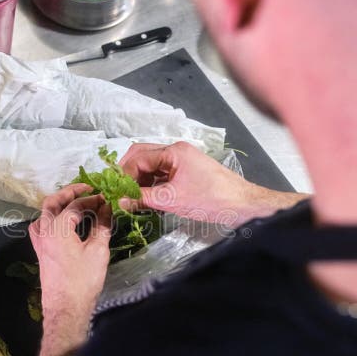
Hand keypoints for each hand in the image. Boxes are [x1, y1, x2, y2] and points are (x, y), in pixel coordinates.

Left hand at [29, 183, 111, 355]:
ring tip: (76, 203)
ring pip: (44, 214)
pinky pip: (42, 227)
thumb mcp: (97, 251)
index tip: (106, 198)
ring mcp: (39, 242)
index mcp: (57, 229)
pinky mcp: (41, 252)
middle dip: (70, 193)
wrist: (66, 309)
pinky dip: (53, 218)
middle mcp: (44, 231)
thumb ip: (102, 226)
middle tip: (87, 189)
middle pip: (52, 203)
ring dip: (58, 204)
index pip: (75, 205)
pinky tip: (65, 223)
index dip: (91, 199)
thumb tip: (107, 208)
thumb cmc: (83, 281)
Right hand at [120, 142, 307, 225]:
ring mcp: (182, 161)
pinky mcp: (186, 172)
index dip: (123, 174)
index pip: (138, 157)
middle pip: (142, 156)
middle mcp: (176, 151)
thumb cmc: (211, 199)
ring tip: (129, 197)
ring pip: (151, 165)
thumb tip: (119, 200)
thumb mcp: (173, 200)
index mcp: (173, 151)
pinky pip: (161, 173)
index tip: (114, 191)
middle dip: (127, 173)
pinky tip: (145, 197)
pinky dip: (150, 183)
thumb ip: (143, 197)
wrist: (242, 204)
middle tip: (117, 191)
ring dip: (138, 179)